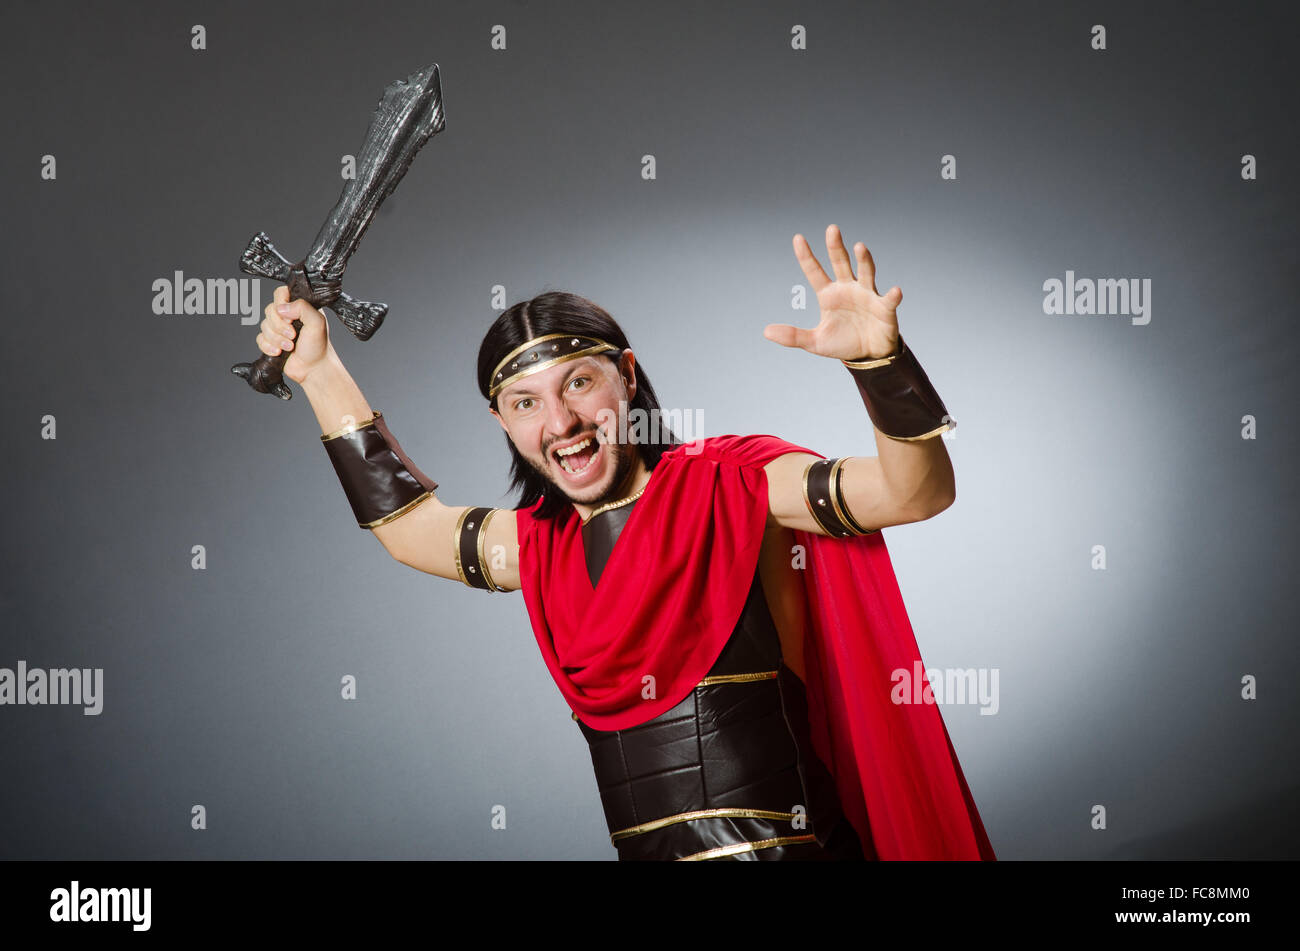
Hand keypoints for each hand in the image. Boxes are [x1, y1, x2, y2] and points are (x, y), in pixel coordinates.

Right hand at [255, 284, 332, 383]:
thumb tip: (283, 308)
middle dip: (280, 326)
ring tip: (290, 347)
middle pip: (269, 310)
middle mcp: (287, 315)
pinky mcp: (270, 341)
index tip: (290, 318)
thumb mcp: (317, 323)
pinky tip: (279, 353)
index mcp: (298, 307)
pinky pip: (260, 339)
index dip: (281, 303)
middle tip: (293, 336)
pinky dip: (269, 347)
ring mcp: (277, 328)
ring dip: (277, 339)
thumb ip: (303, 308)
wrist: (313, 369)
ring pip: (263, 326)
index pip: (281, 293)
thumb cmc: (318, 347)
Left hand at [763, 224, 901, 360]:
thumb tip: (765, 332)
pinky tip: (895, 291)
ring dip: (863, 260)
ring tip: (859, 246)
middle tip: (831, 228)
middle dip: (836, 247)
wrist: (868, 356)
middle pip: (841, 262)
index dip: (806, 256)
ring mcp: (867, 295)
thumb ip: (793, 336)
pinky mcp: (884, 308)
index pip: (814, 271)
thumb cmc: (843, 343)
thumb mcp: (815, 342)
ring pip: (865, 272)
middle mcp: (848, 288)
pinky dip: (893, 295)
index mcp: (829, 294)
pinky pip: (889, 299)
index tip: (797, 238)